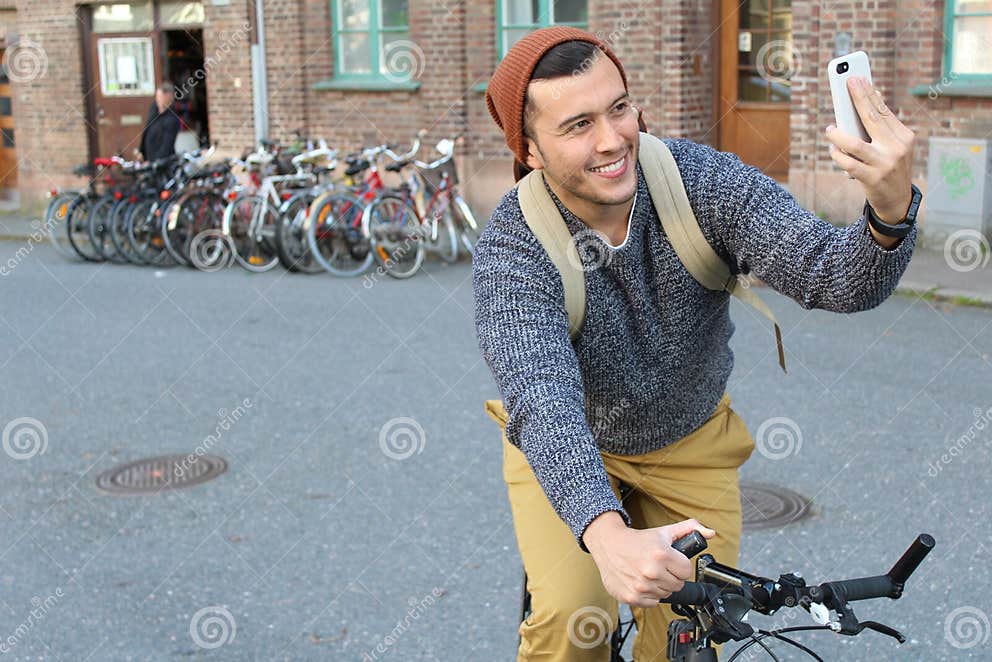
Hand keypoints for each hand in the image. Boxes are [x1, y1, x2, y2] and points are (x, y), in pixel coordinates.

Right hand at [584, 513, 715, 607]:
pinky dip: (649, 594)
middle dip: (671, 576)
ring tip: (649, 573)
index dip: (680, 566)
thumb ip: (689, 530)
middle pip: (677, 585)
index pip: (686, 571)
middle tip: (659, 567)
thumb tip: (710, 533)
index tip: (671, 562)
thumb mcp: (664, 531)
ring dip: (660, 585)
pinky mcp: (632, 597)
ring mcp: (641, 586)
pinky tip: (641, 581)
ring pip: (665, 594)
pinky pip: (652, 602)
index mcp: (662, 555)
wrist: (608, 544)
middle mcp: (651, 572)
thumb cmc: (637, 540)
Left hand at [825, 76, 915, 223]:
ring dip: (838, 134)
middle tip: (847, 83)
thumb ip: (881, 129)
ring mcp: (885, 163)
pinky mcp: (872, 178)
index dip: (869, 94)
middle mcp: (897, 148)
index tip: (859, 79)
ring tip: (829, 129)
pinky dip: (837, 155)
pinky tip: (832, 150)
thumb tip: (866, 101)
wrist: (898, 201)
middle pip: (873, 119)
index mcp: (904, 136)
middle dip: (858, 99)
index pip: (884, 111)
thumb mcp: (893, 147)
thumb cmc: (889, 168)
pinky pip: (848, 163)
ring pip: (855, 143)